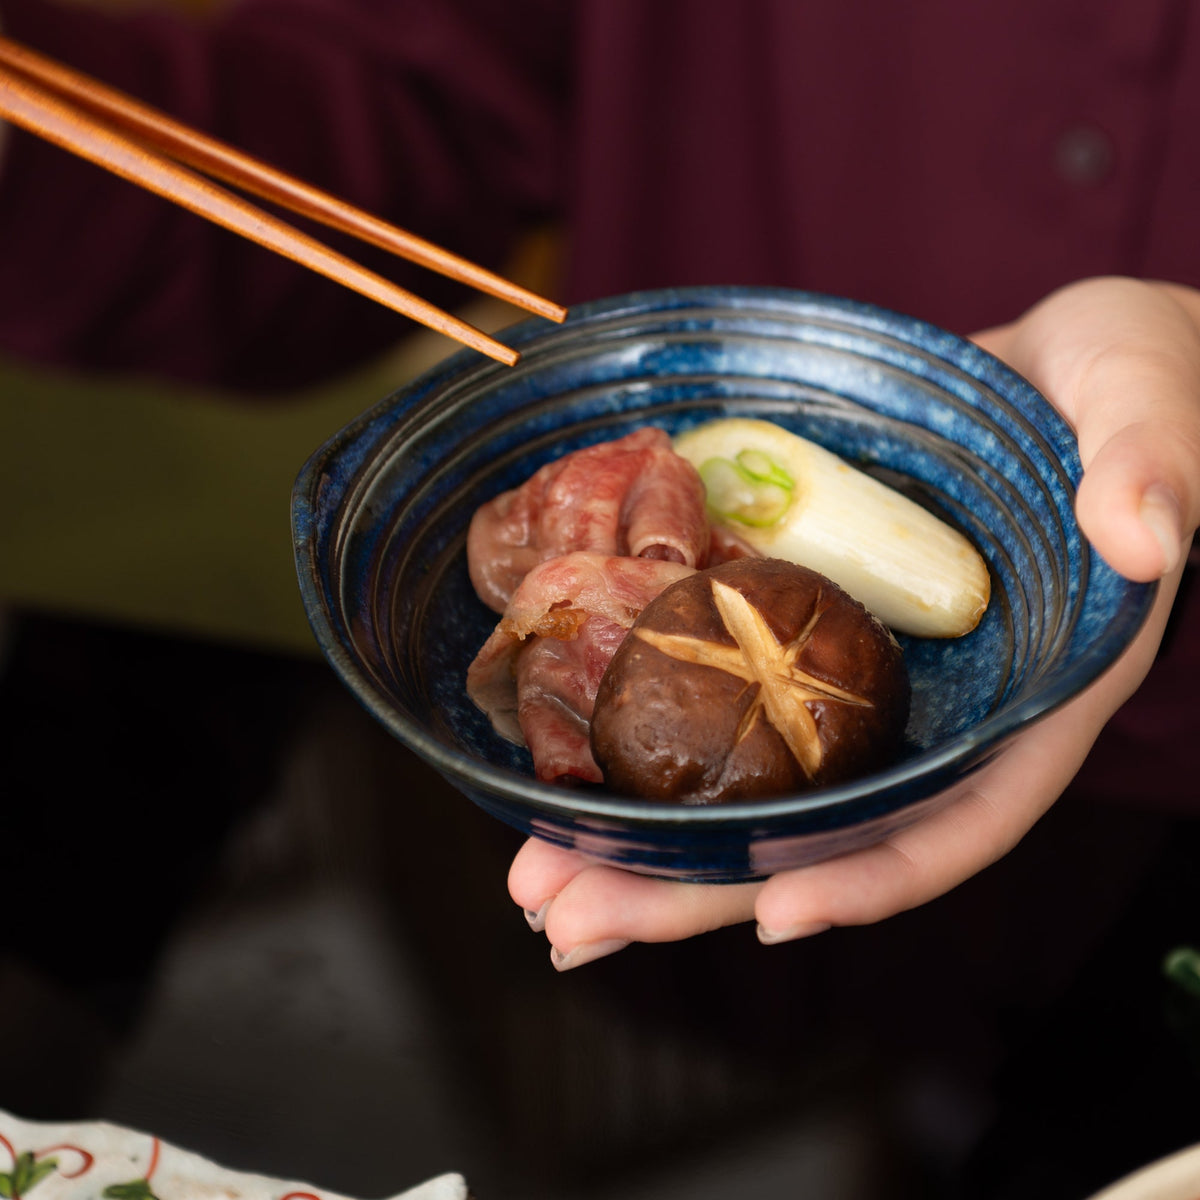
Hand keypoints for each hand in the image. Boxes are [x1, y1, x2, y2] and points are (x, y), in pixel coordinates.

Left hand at [507, 277, 1199, 970]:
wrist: (1050, 370)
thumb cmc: (1136, 388)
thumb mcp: (1153, 414)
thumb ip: (1156, 468)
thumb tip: (1143, 534)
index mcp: (1027, 701)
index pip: (957, 820)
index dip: (873, 877)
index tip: (774, 917)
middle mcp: (929, 711)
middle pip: (813, 835)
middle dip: (695, 890)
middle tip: (569, 925)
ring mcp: (856, 675)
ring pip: (748, 787)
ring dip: (637, 841)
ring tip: (535, 884)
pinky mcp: (800, 624)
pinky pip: (719, 697)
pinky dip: (642, 735)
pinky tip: (559, 768)